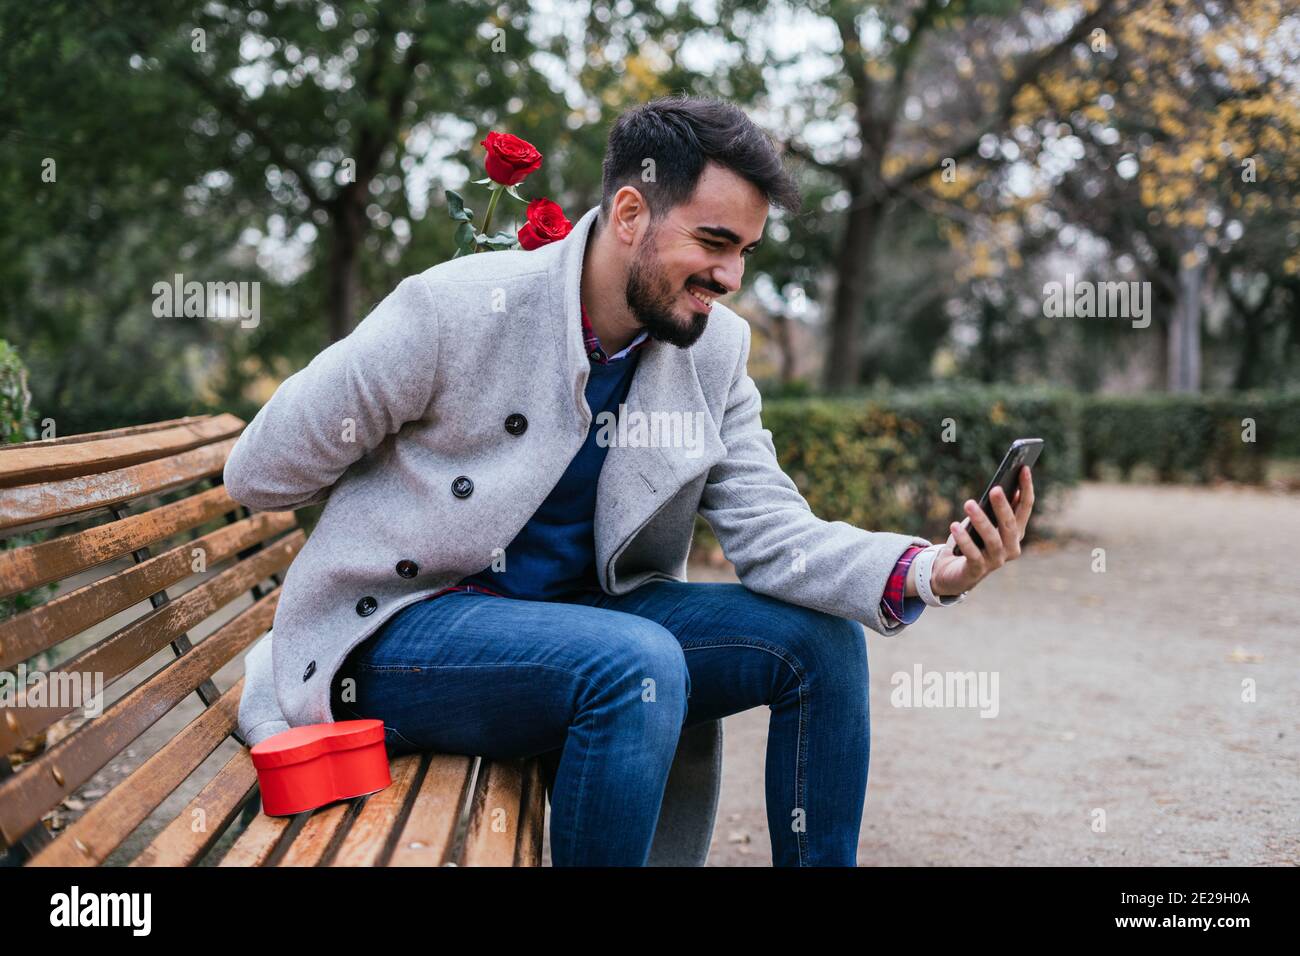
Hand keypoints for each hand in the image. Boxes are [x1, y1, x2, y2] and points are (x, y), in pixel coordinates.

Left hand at [930, 465, 1034, 596]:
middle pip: (1010, 525)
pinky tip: (954, 525)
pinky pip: (972, 554)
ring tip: (969, 503)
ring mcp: (995, 561)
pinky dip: (964, 539)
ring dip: (981, 521)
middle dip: (1003, 506)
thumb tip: (1003, 485)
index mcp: (1016, 533)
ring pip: (992, 539)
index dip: (1026, 489)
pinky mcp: (977, 570)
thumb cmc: (972, 542)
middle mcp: (1011, 548)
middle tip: (995, 488)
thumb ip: (995, 509)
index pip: (1025, 509)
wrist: (954, 573)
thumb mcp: (984, 522)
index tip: (1024, 468)